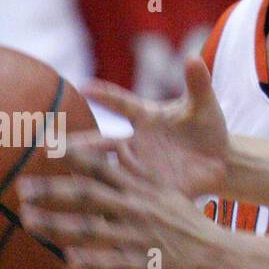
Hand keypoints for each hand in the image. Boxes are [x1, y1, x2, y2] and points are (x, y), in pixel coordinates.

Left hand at [18, 145, 228, 268]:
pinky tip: (68, 261)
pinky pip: (113, 262)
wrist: (220, 259)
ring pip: (92, 228)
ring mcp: (140, 237)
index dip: (71, 156)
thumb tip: (121, 152)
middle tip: (20, 187)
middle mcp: (137, 209)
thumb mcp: (166, 194)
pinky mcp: (145, 265)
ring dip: (57, 223)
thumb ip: (139, 175)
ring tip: (27, 220)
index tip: (42, 146)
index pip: (101, 167)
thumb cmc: (189, 227)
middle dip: (53, 189)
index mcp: (140, 190)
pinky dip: (91, 261)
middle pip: (89, 194)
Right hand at [72, 55, 229, 200]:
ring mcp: (139, 167)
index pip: (121, 102)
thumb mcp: (205, 107)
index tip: (84, 87)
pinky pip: (123, 195)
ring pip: (105, 171)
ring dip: (84, 176)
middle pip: (100, 142)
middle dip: (76, 144)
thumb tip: (193, 57)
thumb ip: (198, 83)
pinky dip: (107, 202)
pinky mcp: (148, 189)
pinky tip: (87, 212)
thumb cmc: (209, 128)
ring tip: (57, 178)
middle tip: (48, 144)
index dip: (106, 95)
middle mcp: (135, 141)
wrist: (220, 162)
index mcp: (146, 116)